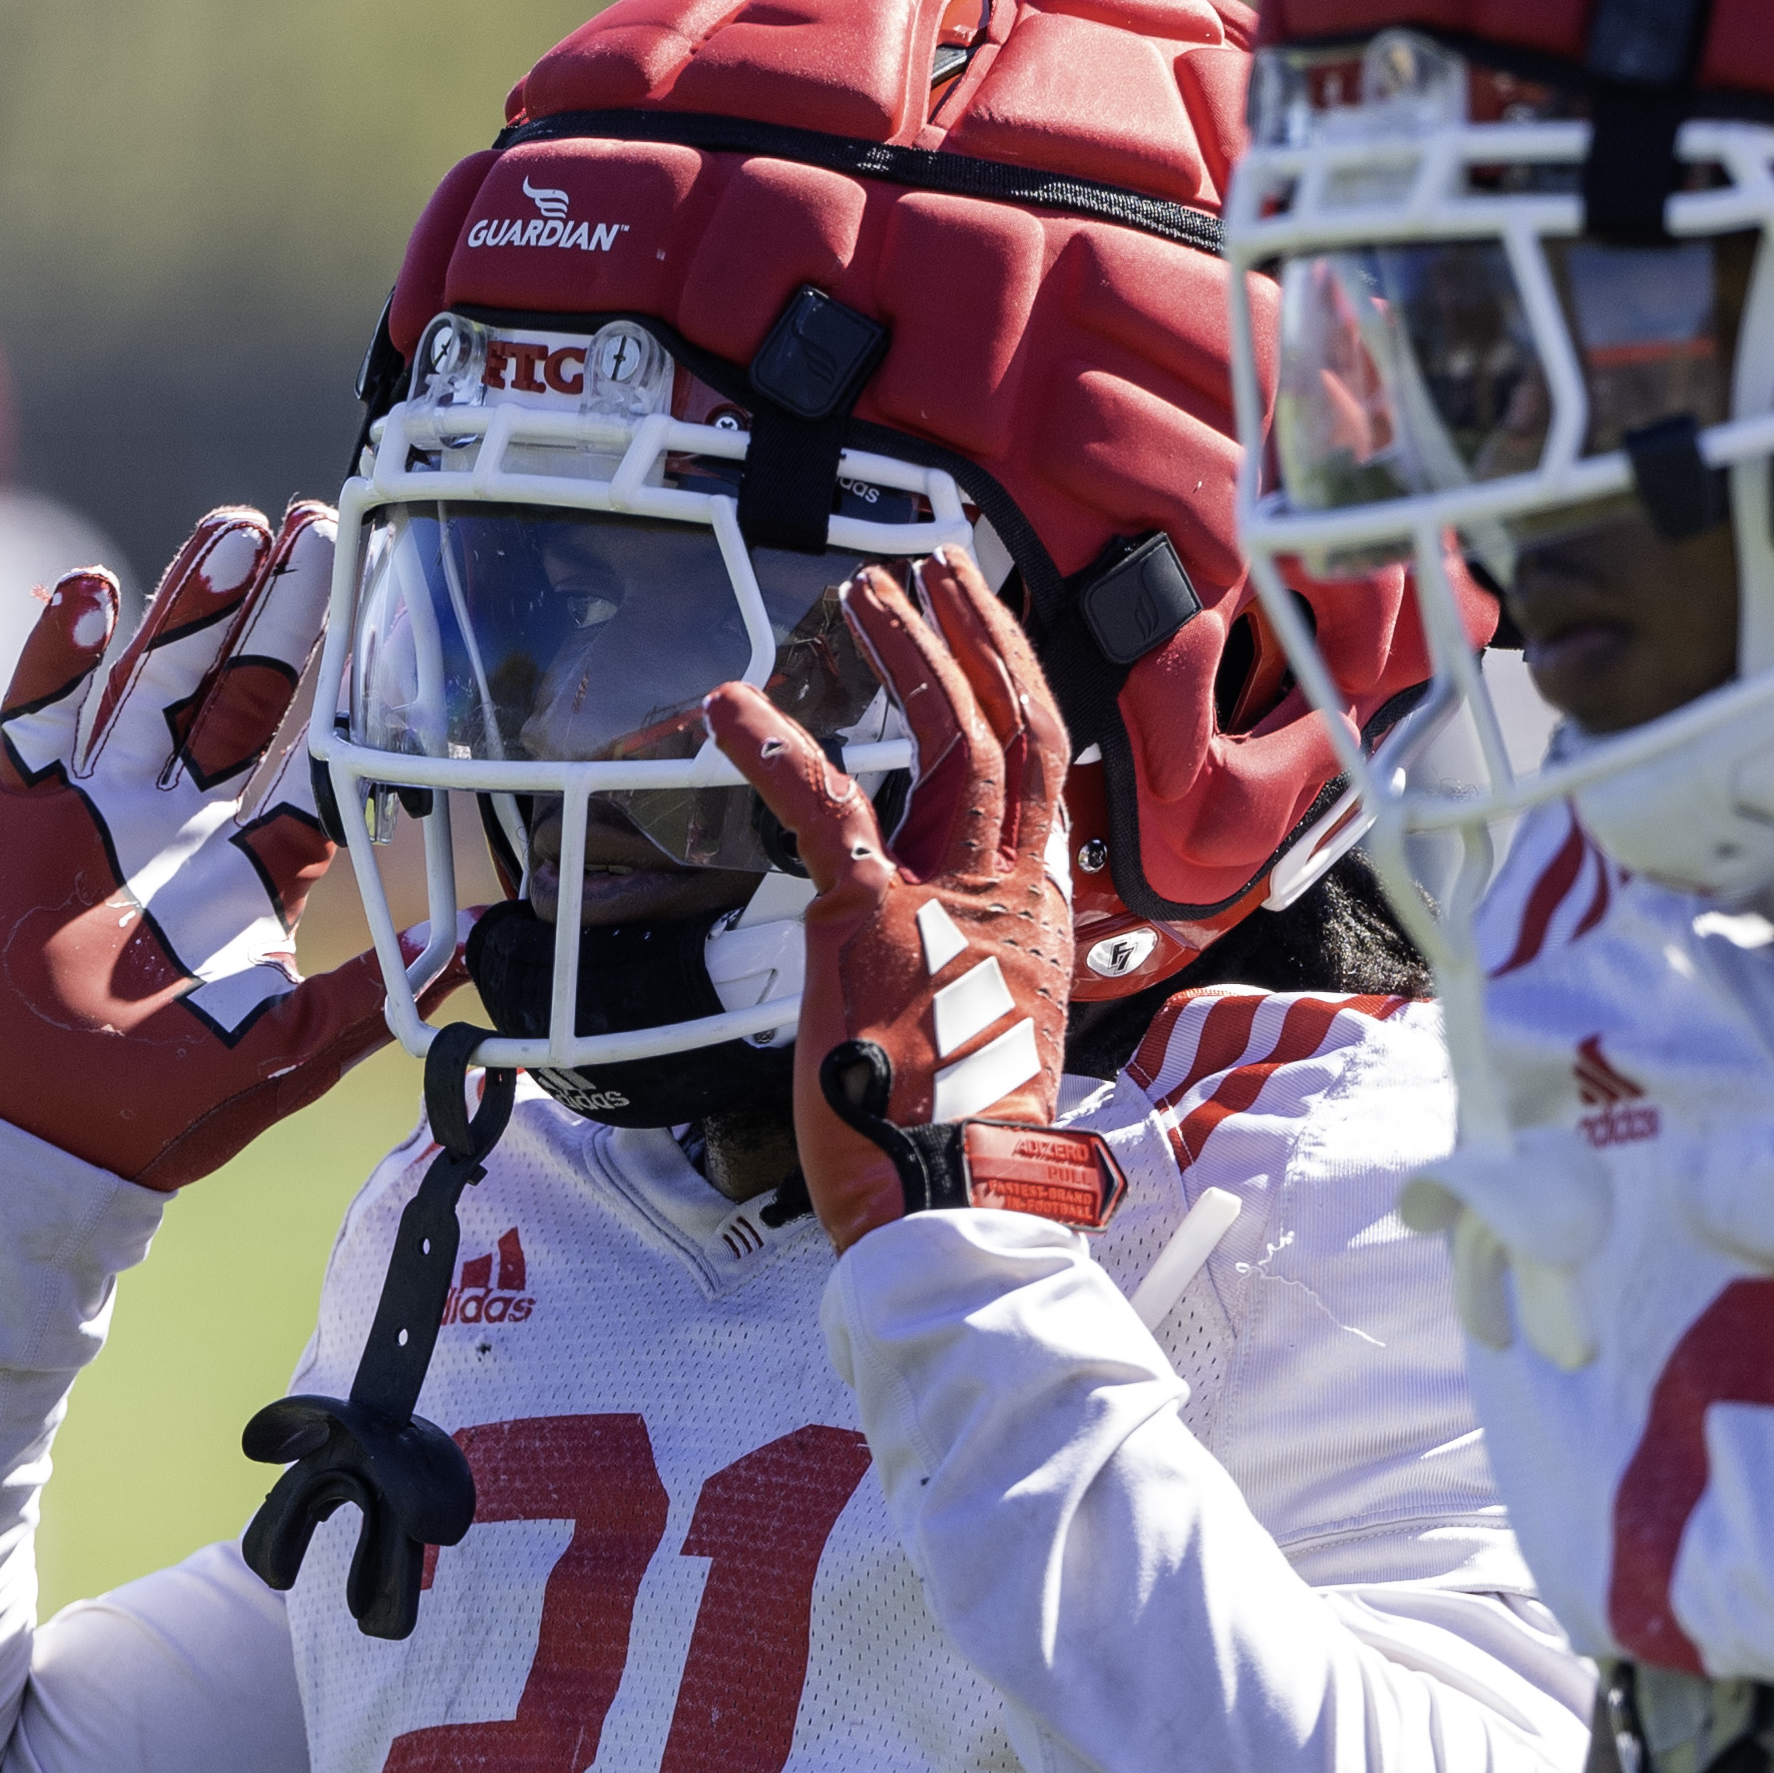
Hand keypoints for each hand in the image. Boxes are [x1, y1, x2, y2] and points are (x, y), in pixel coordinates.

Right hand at [0, 502, 385, 1188]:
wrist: (40, 1143)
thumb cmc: (167, 1109)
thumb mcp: (295, 1049)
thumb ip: (380, 993)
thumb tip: (487, 947)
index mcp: (259, 865)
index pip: (315, 751)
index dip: (347, 680)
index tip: (381, 600)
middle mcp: (188, 820)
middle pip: (241, 693)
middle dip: (279, 613)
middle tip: (318, 528)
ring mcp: (106, 809)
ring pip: (152, 685)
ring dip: (189, 609)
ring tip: (232, 535)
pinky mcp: (25, 817)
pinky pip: (38, 722)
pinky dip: (59, 660)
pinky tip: (90, 596)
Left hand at [702, 551, 1120, 1249]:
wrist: (954, 1204)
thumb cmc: (959, 1145)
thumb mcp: (984, 1039)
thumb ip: (966, 976)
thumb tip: (937, 973)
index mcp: (1032, 918)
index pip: (1042, 776)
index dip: (1019, 691)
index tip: (991, 635)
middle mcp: (1005, 895)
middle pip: (1013, 733)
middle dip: (976, 640)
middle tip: (936, 568)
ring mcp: (946, 904)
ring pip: (948, 746)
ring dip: (908, 657)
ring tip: (868, 592)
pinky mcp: (870, 925)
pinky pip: (826, 810)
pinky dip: (777, 748)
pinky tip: (731, 706)